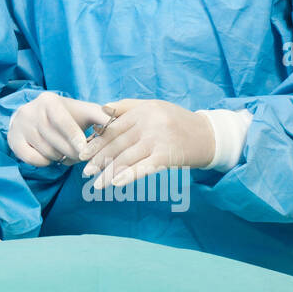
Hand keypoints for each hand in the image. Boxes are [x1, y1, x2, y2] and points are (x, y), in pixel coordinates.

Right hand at [8, 92, 109, 166]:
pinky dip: (45, 162)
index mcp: (50, 101)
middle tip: (80, 156)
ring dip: (60, 158)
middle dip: (73, 153)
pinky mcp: (13, 140)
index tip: (87, 153)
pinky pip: (33, 159)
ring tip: (64, 152)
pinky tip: (49, 155)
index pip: (64, 123)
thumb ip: (101, 116)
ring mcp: (21, 126)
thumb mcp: (83, 111)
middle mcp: (32, 111)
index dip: (76, 139)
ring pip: (47, 152)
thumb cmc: (66, 116)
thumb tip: (119, 119)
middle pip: (57, 141)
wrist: (31, 116)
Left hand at [80, 99, 214, 189]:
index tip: (82, 154)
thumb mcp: (154, 106)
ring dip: (109, 173)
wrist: (209, 135)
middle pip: (117, 144)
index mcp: (143, 110)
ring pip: (127, 158)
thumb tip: (102, 109)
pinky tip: (116, 183)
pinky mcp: (167, 155)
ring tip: (96, 185)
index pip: (113, 128)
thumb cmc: (178, 121)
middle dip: (98, 159)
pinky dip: (128, 176)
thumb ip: (128, 106)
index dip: (96, 142)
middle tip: (85, 172)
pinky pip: (143, 168)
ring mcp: (158, 139)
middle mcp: (149, 123)